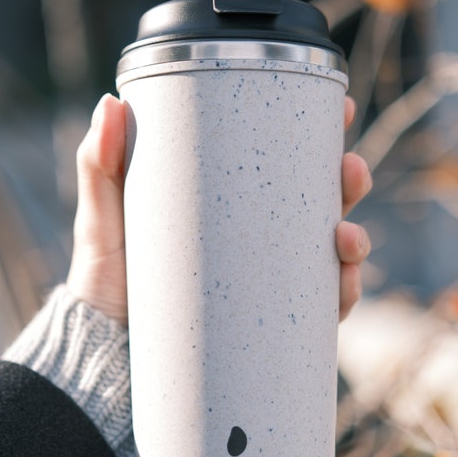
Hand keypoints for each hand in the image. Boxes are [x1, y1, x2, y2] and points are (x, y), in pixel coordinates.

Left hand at [66, 93, 372, 324]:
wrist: (104, 353)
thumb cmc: (104, 280)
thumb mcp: (104, 217)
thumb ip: (101, 164)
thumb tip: (110, 103)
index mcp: (231, 204)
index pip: (285, 162)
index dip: (321, 135)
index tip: (341, 109)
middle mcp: (259, 241)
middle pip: (323, 202)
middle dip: (350, 181)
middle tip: (348, 169)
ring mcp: (269, 283)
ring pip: (334, 255)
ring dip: (357, 239)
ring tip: (345, 234)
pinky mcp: (271, 325)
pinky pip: (322, 311)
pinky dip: (344, 295)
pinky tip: (343, 283)